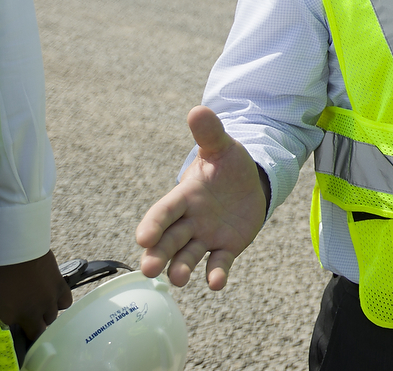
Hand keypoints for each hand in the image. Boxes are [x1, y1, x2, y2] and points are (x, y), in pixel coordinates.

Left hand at [0, 251, 71, 339]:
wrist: (17, 251)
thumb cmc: (3, 272)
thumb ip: (6, 314)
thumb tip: (11, 320)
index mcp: (12, 317)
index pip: (27, 336)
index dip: (28, 335)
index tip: (25, 331)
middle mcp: (33, 312)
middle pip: (42, 327)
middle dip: (37, 323)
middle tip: (30, 315)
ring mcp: (49, 300)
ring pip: (54, 316)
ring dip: (48, 313)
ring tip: (41, 304)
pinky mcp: (60, 286)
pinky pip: (66, 302)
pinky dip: (60, 302)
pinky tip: (54, 297)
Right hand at [135, 106, 266, 289]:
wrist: (249, 182)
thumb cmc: (228, 165)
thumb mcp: (222, 148)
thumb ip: (209, 133)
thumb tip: (198, 109)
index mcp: (184, 197)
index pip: (164, 212)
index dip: (153, 223)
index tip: (143, 237)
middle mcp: (189, 221)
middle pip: (168, 240)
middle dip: (158, 254)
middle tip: (149, 269)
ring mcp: (206, 236)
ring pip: (187, 256)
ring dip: (181, 268)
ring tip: (177, 279)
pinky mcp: (225, 248)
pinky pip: (218, 263)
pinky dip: (216, 274)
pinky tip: (216, 283)